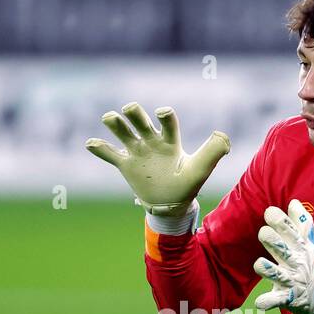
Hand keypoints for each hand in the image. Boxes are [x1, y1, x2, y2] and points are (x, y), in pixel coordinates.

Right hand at [84, 103, 229, 216]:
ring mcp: (137, 152)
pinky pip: (110, 154)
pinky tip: (90, 143)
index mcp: (170, 141)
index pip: (167, 123)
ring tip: (109, 118)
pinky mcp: (126, 165)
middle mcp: (152, 142)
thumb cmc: (187, 184)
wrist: (171, 204)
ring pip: (123, 132)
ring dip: (115, 124)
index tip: (162, 112)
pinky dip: (100, 148)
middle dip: (135, 113)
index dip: (165, 115)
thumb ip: (212, 151)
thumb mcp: (201, 169)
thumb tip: (224, 136)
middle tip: (130, 109)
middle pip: (141, 121)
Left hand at [254, 199, 313, 313]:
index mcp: (301, 249)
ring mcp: (293, 281)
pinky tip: (260, 304)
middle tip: (263, 232)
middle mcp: (297, 263)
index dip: (281, 222)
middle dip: (274, 242)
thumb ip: (301, 224)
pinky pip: (277, 300)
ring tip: (259, 264)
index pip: (292, 232)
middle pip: (284, 250)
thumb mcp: (311, 245)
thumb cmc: (313, 267)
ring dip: (269, 270)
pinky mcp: (289, 299)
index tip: (270, 212)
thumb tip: (293, 202)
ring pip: (279, 275)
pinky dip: (269, 302)